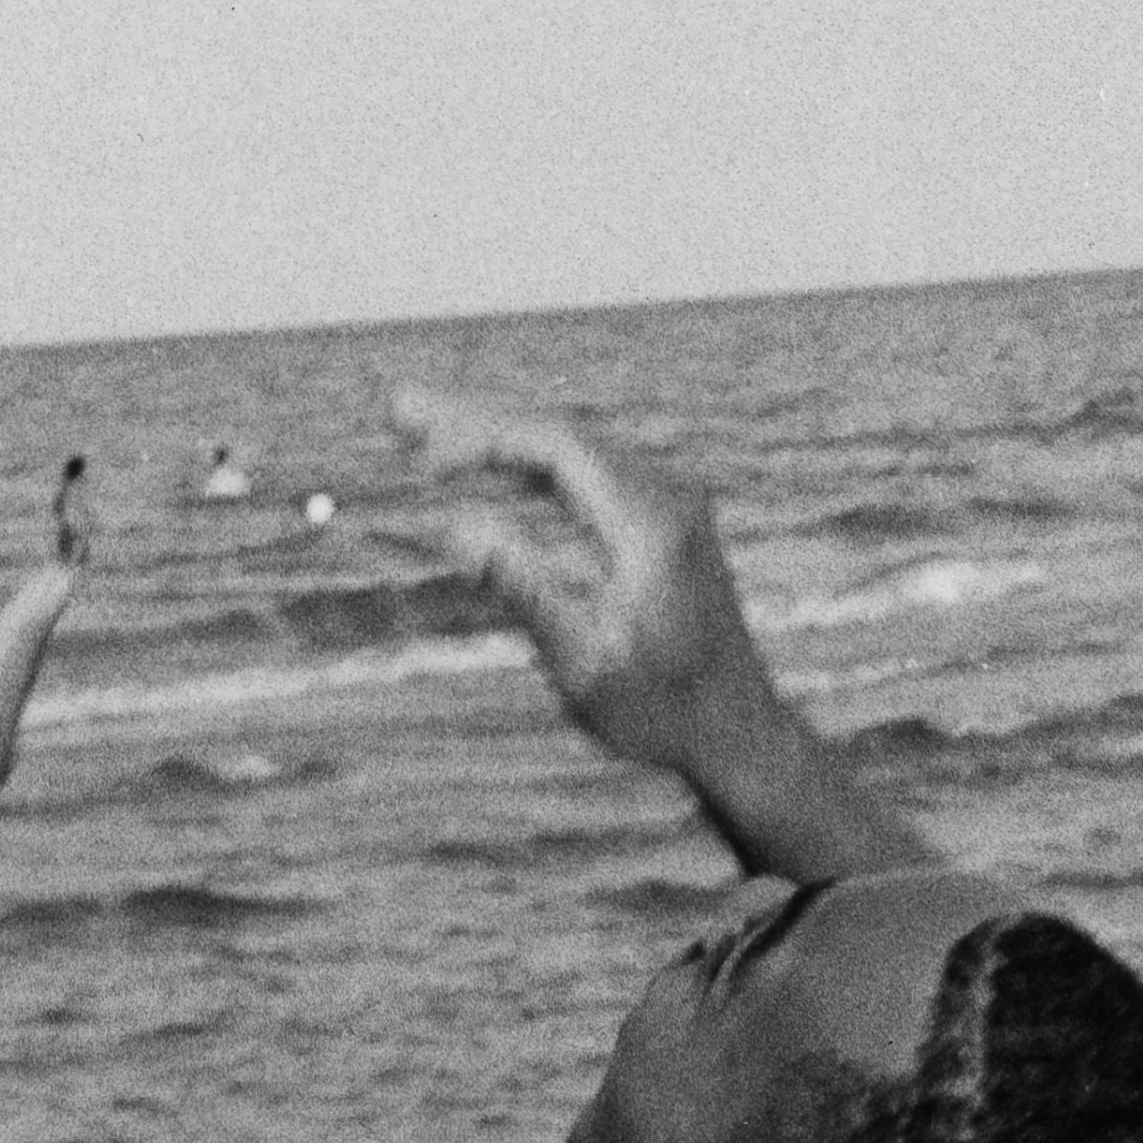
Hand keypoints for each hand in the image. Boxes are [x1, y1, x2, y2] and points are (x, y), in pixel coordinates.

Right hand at [396, 389, 771, 787]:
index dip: (480, 434)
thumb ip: (522, 588)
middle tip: (399, 406)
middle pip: (559, 432)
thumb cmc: (664, 712)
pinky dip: (534, 466)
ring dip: (502, 438)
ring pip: (573, 447)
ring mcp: (672, 504)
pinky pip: (590, 471)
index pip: (555, 444)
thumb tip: (453, 525)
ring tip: (427, 431)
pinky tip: (494, 469)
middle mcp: (667, 497)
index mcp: (650, 522)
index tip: (419, 446)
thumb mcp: (584, 664)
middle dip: (475, 419)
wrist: (742, 736)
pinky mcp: (667, 520)